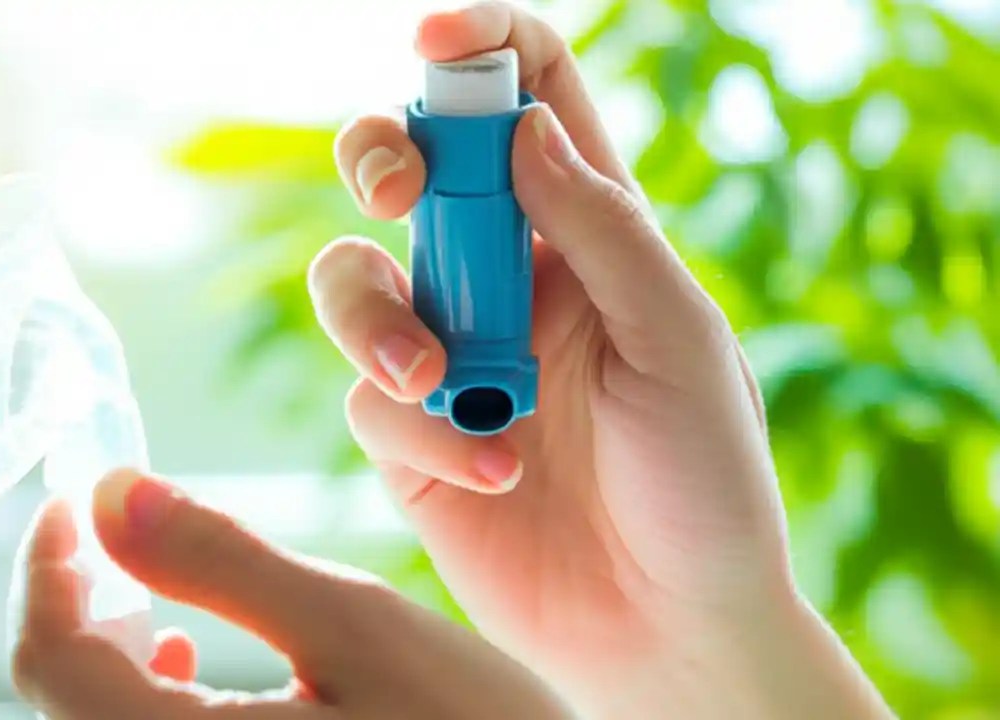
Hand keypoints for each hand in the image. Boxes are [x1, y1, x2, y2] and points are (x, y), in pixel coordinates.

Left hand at [10, 470, 571, 719]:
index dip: (46, 562)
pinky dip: (146, 700)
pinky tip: (197, 668)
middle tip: (120, 536)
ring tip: (160, 597)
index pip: (48, 656)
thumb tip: (112, 495)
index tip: (76, 501)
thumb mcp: (355, 629)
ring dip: (108, 652)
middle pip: (63, 697)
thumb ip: (221, 561)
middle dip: (78, 602)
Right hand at [316, 3, 891, 716]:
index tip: (434, 41)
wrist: (664, 626)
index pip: (526, 98)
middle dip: (379, 155)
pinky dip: (425, 430)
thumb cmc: (702, 480)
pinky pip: (369, 400)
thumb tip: (526, 127)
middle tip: (396, 190)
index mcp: (584, 232)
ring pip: (350, 281)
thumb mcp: (680, 343)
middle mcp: (503, 278)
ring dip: (382, 323)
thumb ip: (604, 231)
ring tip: (442, 385)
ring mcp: (446, 354)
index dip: (480, 48)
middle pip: (406, 167)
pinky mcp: (406, 436)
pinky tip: (500, 474)